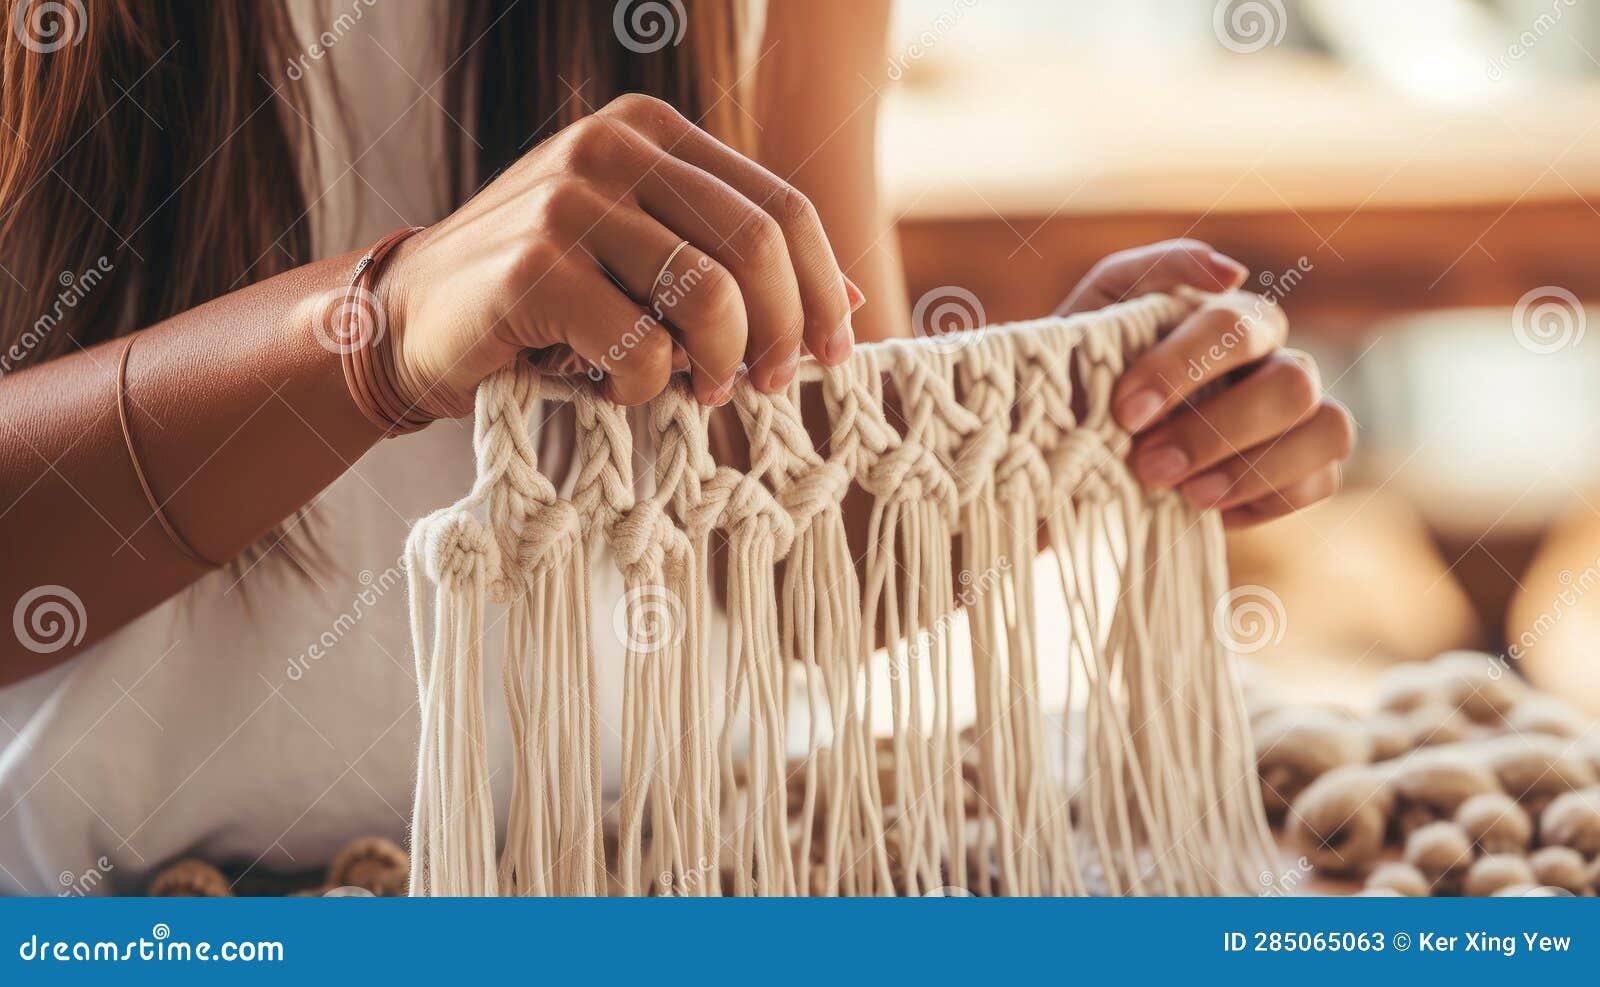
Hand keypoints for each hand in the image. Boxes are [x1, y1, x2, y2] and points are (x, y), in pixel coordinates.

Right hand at [380, 94, 861, 415]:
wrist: (413, 319)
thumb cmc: (547, 296)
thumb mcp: (644, 258)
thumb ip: (732, 263)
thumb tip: (855, 308)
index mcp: (650, 131)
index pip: (782, 207)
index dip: (825, 288)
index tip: (831, 352)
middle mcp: (611, 148)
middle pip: (759, 247)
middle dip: (782, 332)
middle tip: (766, 384)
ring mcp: (568, 201)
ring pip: (710, 297)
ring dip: (716, 365)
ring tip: (692, 392)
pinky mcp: (535, 267)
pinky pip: (644, 347)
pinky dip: (643, 388)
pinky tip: (612, 388)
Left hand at [1058, 239, 1354, 526]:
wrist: (1071, 440)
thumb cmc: (1089, 366)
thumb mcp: (1100, 304)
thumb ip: (1157, 268)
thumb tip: (1230, 272)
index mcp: (1233, 319)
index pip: (1235, 327)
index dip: (1183, 370)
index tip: (1126, 412)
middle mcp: (1277, 361)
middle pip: (1294, 383)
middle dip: (1216, 432)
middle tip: (1148, 464)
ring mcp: (1298, 418)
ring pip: (1330, 428)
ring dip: (1252, 468)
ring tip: (1184, 493)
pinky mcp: (1302, 470)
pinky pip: (1321, 482)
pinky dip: (1264, 499)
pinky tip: (1203, 506)